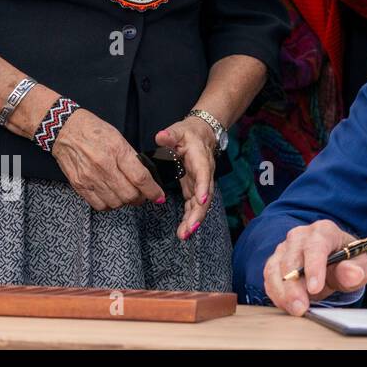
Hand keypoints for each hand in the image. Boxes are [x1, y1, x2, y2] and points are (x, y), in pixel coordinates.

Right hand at [51, 109, 165, 210]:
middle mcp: (103, 166)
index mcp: (117, 151)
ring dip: (125, 202)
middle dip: (140, 198)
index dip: (152, 190)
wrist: (66, 130)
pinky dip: (109, 204)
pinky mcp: (79, 185)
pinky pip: (98, 205)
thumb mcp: (119, 138)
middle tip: (142, 194)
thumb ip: (131, 158)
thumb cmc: (95, 131)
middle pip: (128, 194)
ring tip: (126, 194)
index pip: (140, 178)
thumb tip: (145, 177)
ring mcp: (89, 178)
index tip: (158, 196)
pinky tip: (112, 196)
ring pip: (115, 202)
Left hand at [155, 117, 217, 240]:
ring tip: (184, 235)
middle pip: (205, 195)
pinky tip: (183, 231)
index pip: (203, 173)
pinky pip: (194, 205)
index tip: (201, 200)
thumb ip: (170, 135)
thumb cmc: (187, 134)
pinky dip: (190, 218)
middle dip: (198, 213)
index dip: (203, 187)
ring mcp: (201, 183)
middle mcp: (204, 173)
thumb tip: (161, 136)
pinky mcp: (195, 188)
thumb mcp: (178, 131)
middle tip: (188, 229)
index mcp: (200, 158)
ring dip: (194, 220)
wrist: (201, 135)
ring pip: (201, 204)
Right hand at [262, 220, 366, 315]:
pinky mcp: (275, 262)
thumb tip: (353, 273)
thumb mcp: (359, 266)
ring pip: (275, 269)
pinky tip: (288, 306)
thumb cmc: (347, 261)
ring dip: (283, 293)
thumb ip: (356, 270)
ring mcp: (285, 248)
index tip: (315, 288)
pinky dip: (276, 294)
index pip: (316, 246)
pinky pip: (269, 279)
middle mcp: (301, 236)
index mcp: (324, 231)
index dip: (314, 268)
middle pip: (291, 259)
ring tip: (295, 310)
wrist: (334, 262)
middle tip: (302, 308)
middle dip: (295, 287)